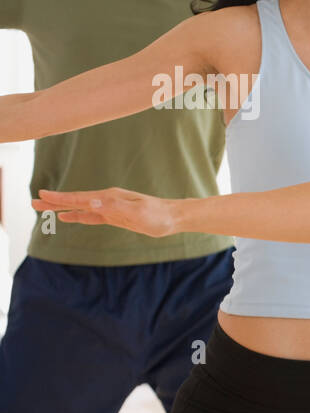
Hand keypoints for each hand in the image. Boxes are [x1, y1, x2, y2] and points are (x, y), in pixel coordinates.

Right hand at [32, 187, 178, 237]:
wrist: (174, 217)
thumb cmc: (158, 216)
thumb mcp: (137, 212)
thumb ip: (113, 207)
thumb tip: (91, 201)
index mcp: (109, 198)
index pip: (79, 198)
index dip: (60, 198)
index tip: (42, 195)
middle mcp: (107, 200)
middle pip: (76, 201)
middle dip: (55, 202)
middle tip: (33, 203)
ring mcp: (111, 207)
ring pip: (81, 208)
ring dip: (62, 208)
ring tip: (43, 209)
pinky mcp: (116, 216)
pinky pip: (92, 216)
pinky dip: (78, 216)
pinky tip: (68, 218)